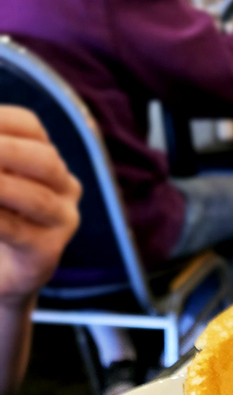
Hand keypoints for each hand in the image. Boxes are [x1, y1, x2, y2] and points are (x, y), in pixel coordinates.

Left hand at [0, 106, 80, 306]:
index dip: (0, 119)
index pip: (30, 127)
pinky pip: (18, 231)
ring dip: (0, 186)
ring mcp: (62, 222)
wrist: (0, 274)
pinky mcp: (48, 253)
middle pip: (43, 159)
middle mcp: (65, 189)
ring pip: (36, 198)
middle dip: (5, 150)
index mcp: (48, 161)